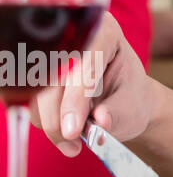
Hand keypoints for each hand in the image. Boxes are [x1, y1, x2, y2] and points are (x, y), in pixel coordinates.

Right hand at [30, 12, 153, 157]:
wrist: (125, 102)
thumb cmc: (132, 99)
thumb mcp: (133, 106)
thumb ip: (117, 113)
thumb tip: (101, 120)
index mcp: (105, 33)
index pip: (85, 63)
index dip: (76, 96)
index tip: (73, 128)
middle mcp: (74, 39)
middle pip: (52, 79)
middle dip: (58, 116)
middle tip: (72, 141)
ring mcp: (53, 58)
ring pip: (38, 95)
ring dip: (52, 124)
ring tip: (74, 143)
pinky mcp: (40, 79)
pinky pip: (34, 105)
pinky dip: (47, 124)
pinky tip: (66, 135)